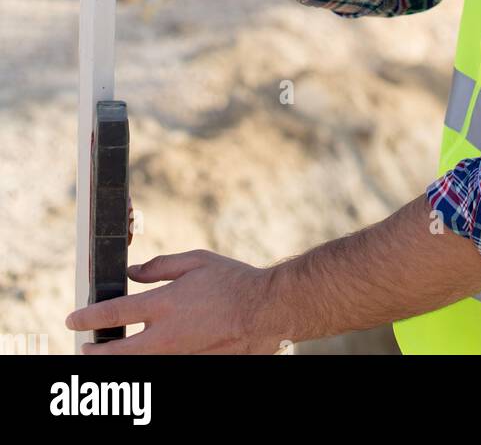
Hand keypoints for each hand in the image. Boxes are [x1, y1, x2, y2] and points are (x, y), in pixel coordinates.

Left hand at [66, 250, 284, 355]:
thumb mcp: (196, 261)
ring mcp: (177, 354)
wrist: (264, 312)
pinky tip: (144, 351)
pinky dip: (147, 359)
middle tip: (83, 347)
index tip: (72, 319)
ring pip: (137, 363)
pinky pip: (161, 363)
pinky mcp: (190, 363)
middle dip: (95, 351)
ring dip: (119, 357)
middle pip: (118, 352)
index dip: (88, 317)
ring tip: (106, 353)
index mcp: (165, 304)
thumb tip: (133, 273)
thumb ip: (161, 267)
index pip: (115, 313)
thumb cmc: (233, 281)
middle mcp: (166, 335)